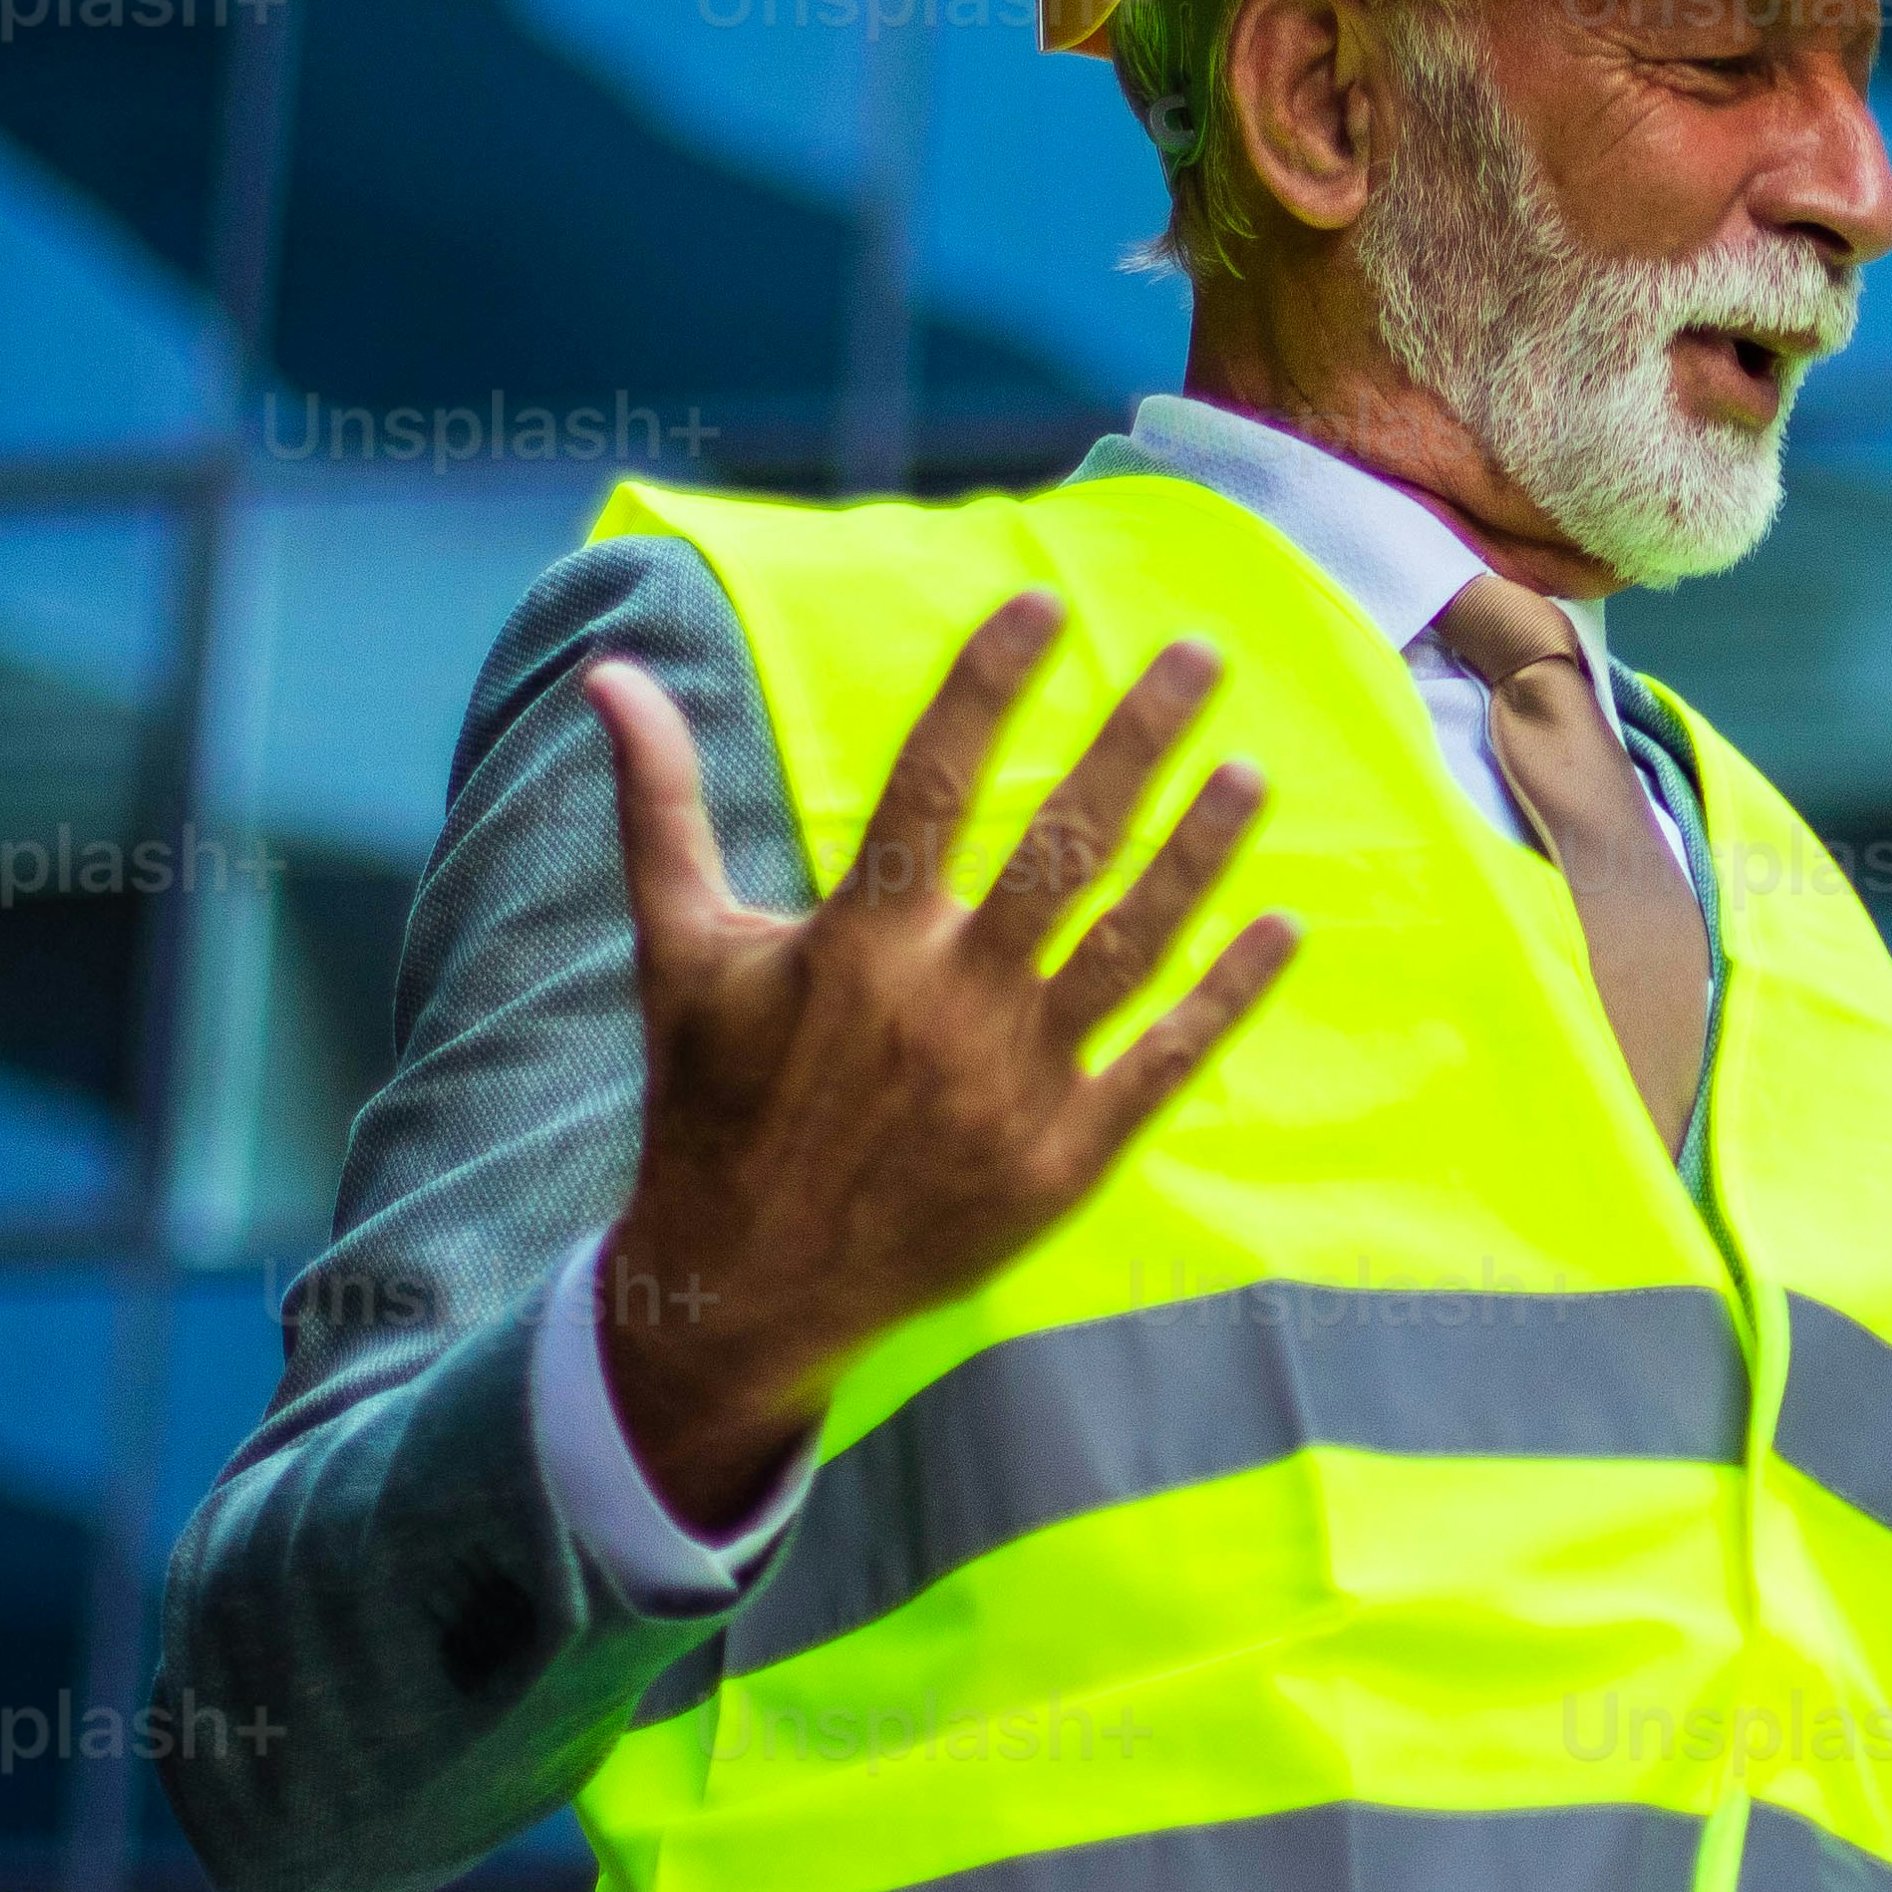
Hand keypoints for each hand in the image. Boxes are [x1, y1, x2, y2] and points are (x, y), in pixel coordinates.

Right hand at [590, 611, 1292, 1527]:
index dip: (988, 684)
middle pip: (1064, 845)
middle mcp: (945, 1003)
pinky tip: (1280, 928)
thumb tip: (612, 676)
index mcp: (857, 943)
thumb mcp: (677, 948)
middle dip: (1138, 741)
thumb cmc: (709, 1102)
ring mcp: (1013, 1084)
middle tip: (1198, 657)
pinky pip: (1162, 1059)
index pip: (933, 778)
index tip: (1044, 605)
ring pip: (1132, 944)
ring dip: (1199, 855)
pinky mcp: (1060, 1159)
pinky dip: (1226, 995)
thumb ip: (662, 804)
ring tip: (1250, 775)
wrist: (742, 1286)